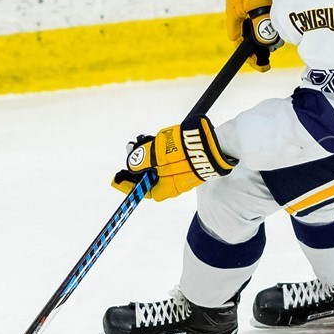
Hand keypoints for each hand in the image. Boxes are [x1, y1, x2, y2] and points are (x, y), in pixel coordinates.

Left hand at [112, 115, 235, 200]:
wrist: (215, 142)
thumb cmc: (186, 151)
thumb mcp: (159, 154)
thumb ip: (143, 159)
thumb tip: (131, 163)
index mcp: (167, 188)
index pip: (144, 191)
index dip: (130, 186)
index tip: (118, 178)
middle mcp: (176, 185)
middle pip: (152, 180)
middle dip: (140, 169)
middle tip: (132, 153)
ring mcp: (185, 174)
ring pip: (162, 170)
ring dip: (151, 158)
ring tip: (145, 142)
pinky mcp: (191, 164)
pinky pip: (172, 162)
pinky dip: (163, 154)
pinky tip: (160, 142)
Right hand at [222, 0, 280, 71]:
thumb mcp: (259, 7)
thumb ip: (262, 26)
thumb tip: (267, 44)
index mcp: (234, 16)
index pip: (240, 44)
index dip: (252, 58)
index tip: (263, 66)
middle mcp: (237, 12)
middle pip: (249, 35)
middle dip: (261, 43)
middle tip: (276, 46)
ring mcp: (244, 3)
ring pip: (255, 23)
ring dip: (266, 29)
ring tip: (280, 29)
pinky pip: (260, 11)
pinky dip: (268, 16)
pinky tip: (280, 15)